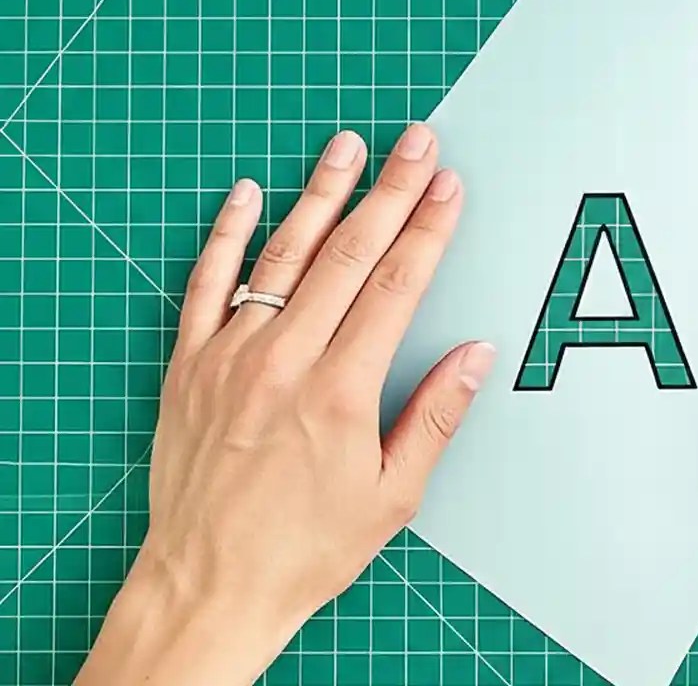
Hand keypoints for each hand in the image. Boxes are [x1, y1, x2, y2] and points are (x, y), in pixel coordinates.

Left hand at [75, 124, 493, 685]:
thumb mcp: (391, 495)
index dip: (428, 229)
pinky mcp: (189, 365)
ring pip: (282, 255)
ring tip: (347, 147)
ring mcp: (230, 356)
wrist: (210, 584)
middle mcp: (284, 360)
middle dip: (389, 192)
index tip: (448, 188)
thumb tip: (475, 354)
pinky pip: (207, 284)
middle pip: (348, 254)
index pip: (397, 286)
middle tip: (415, 146)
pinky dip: (226, 235)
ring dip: (320, 195)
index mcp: (340, 391)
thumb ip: (434, 415)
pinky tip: (246, 195)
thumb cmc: (305, 549)